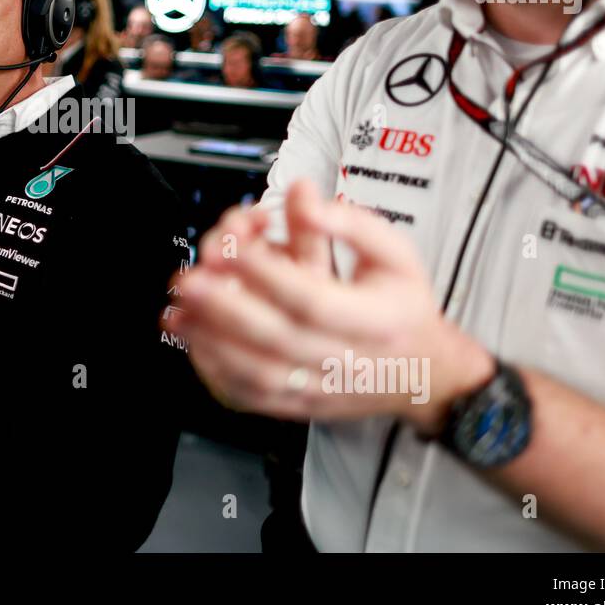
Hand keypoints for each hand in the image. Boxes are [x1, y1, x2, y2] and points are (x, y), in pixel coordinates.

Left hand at [170, 180, 494, 431]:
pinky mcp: (301, 403)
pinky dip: (216, 372)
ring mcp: (321, 386)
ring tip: (179, 310)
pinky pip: (252, 395)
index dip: (268, 272)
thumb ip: (350, 223)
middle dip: (225, 306)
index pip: (313, 297)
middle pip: (277, 336)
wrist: (425, 372)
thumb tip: (305, 201)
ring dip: (211, 340)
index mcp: (375, 319)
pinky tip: (194, 343)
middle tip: (191, 279)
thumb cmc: (404, 307)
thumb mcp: (396, 253)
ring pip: (258, 371)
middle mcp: (346, 359)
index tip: (233, 245)